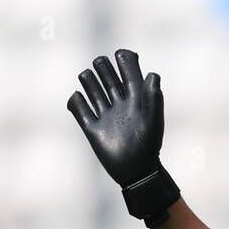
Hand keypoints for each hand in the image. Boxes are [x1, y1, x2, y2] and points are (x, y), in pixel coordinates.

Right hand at [67, 49, 178, 226]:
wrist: (136, 173)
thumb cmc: (149, 147)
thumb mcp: (153, 121)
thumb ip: (153, 98)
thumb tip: (152, 74)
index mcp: (136, 99)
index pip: (128, 70)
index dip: (124, 59)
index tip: (121, 55)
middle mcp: (119, 104)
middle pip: (106, 74)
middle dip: (102, 66)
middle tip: (101, 67)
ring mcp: (105, 115)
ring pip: (91, 87)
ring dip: (88, 80)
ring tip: (90, 81)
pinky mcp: (92, 129)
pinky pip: (78, 108)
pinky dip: (75, 101)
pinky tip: (79, 101)